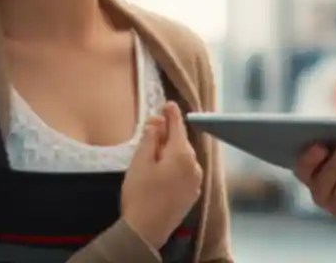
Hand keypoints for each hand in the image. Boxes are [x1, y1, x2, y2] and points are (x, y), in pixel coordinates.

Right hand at [122, 103, 203, 248]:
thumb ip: (150, 139)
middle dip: (168, 134)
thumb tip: (157, 122)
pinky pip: (185, 172)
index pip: (178, 126)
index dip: (171, 113)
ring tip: (153, 154)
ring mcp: (196, 181)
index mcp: (182, 154)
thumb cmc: (140, 194)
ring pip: (183, 157)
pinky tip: (162, 171)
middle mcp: (194, 165)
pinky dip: (175, 166)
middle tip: (151, 130)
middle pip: (181, 142)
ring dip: (171, 151)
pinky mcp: (192, 194)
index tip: (168, 103)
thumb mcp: (140, 162)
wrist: (146, 231)